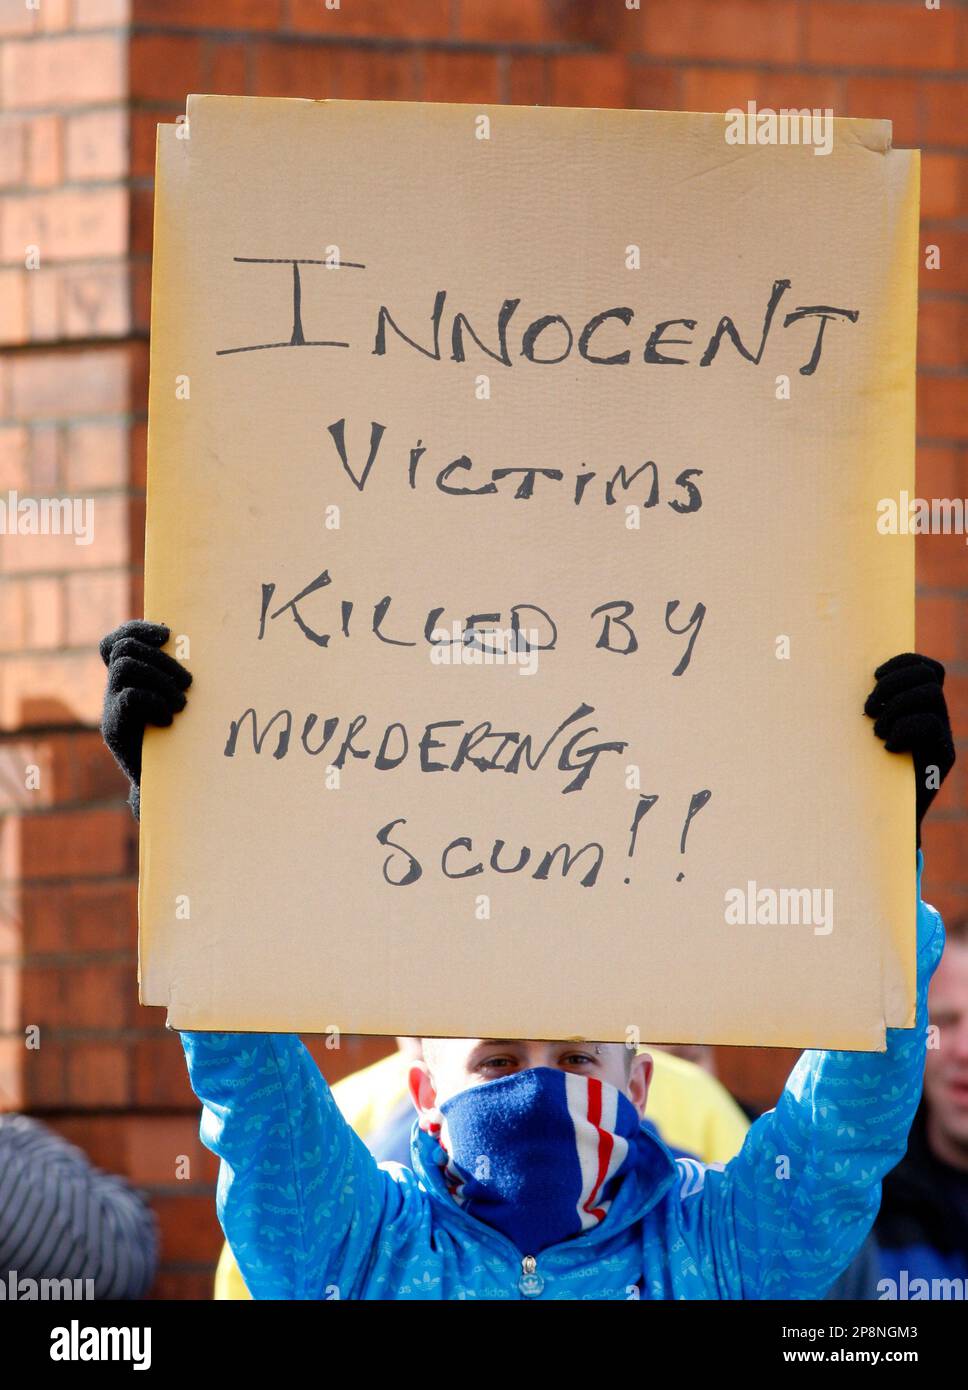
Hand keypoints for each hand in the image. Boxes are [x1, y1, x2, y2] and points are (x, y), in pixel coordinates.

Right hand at [99, 621, 191, 819]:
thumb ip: (179, 679)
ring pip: (126, 667)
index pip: (116, 641)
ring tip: (182, 703)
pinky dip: (154, 702)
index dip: (136, 629)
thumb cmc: (181, 738)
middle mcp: (113, 688)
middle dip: (162, 659)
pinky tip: (169, 719)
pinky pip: (130, 696)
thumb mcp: (178, 702)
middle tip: (189, 682)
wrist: (164, 783)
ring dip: (161, 680)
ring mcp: (110, 706)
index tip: (167, 634)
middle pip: (125, 649)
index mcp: (128, 678)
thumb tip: (212, 649)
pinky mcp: (114, 727)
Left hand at [864, 652, 954, 846]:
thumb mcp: (864, 737)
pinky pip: (929, 724)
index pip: (928, 667)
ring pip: (930, 695)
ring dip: (896, 707)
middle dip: (893, 685)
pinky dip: (903, 729)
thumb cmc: (864, 774)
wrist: (885, 817)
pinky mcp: (943, 756)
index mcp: (920, 706)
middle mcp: (937, 717)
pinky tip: (887, 747)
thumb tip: (835, 681)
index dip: (903, 663)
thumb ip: (867, 712)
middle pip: (928, 675)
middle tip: (867, 709)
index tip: (874, 677)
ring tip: (877, 731)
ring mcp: (943, 736)